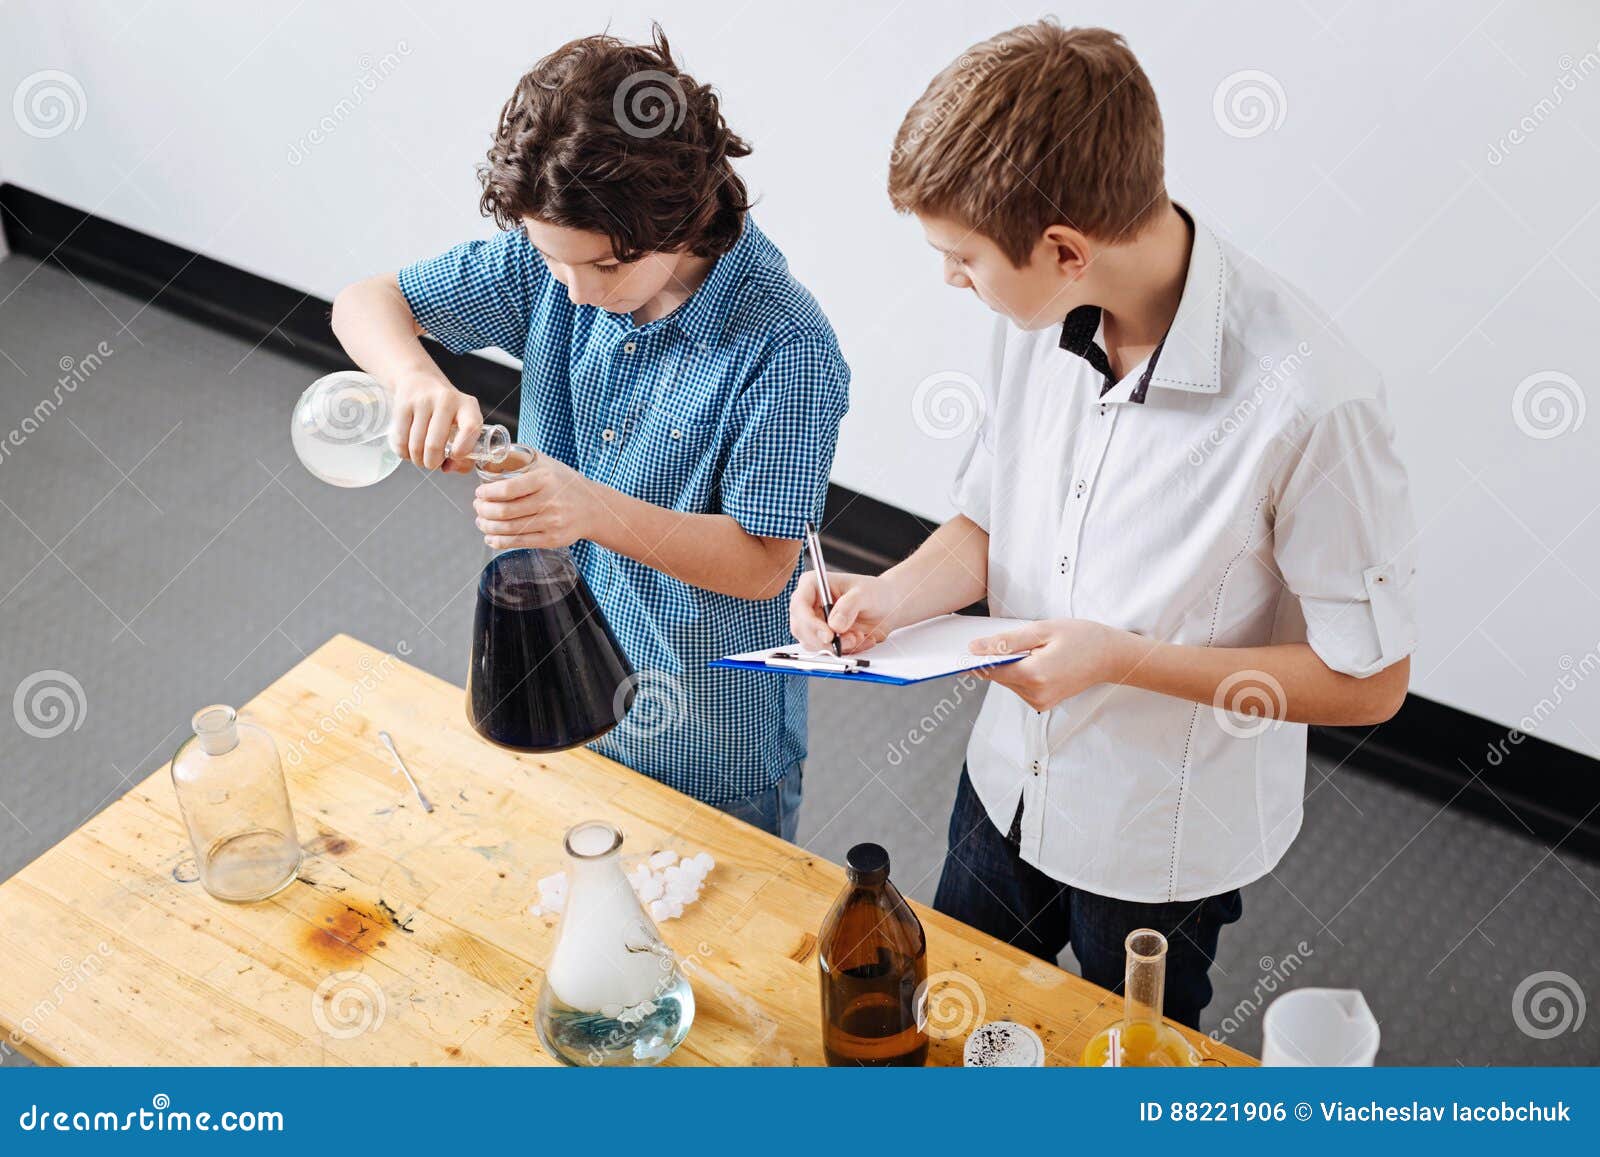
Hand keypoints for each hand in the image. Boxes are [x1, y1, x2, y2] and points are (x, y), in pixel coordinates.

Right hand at [389, 368, 482, 472]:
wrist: (421, 380)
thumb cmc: (448, 413)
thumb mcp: (463, 425)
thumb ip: (466, 454)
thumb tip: (448, 468)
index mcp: (468, 406)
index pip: (471, 427)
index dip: (463, 449)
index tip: (454, 456)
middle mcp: (446, 400)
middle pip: (434, 444)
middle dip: (432, 463)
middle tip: (433, 463)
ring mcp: (423, 401)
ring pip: (416, 445)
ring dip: (418, 460)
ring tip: (421, 458)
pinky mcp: (403, 404)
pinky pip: (400, 440)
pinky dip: (404, 453)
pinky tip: (409, 451)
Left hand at [473, 453, 600, 549]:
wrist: (593, 508)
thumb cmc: (566, 484)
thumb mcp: (547, 464)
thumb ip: (522, 457)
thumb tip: (492, 452)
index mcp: (544, 480)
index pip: (507, 489)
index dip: (487, 493)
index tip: (479, 493)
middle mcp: (548, 502)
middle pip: (504, 511)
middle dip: (483, 510)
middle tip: (477, 507)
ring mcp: (551, 523)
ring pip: (508, 529)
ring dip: (487, 526)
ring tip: (481, 521)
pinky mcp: (551, 539)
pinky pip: (518, 543)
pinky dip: (499, 541)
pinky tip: (491, 537)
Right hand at [789, 570, 906, 653]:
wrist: (887, 607)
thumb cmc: (874, 592)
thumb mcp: (865, 593)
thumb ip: (848, 606)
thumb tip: (834, 625)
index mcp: (812, 585)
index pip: (799, 605)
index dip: (810, 623)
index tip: (829, 635)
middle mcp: (809, 605)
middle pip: (801, 629)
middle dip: (825, 639)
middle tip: (850, 639)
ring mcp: (814, 623)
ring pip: (812, 643)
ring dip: (837, 646)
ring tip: (858, 636)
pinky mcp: (823, 638)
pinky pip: (826, 651)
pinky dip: (844, 650)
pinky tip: (859, 639)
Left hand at [969, 619, 1134, 711]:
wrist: (1111, 657)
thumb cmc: (1082, 638)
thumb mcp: (1042, 630)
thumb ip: (1006, 641)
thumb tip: (975, 648)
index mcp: (1034, 675)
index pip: (991, 670)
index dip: (976, 658)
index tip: (964, 648)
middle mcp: (1035, 695)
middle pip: (999, 677)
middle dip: (996, 659)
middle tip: (1006, 639)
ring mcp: (1040, 702)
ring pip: (1008, 682)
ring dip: (1010, 665)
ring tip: (1030, 648)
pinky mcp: (1043, 703)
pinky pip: (1020, 686)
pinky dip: (1020, 672)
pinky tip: (1034, 659)